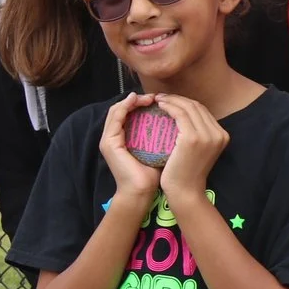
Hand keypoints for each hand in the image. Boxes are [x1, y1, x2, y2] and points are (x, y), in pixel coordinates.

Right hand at [96, 94, 163, 208]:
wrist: (142, 192)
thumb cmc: (154, 175)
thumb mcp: (159, 150)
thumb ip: (162, 136)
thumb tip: (180, 121)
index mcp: (123, 139)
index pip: (129, 114)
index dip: (141, 104)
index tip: (161, 101)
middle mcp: (112, 137)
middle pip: (121, 109)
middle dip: (137, 99)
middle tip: (155, 96)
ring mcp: (108, 139)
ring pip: (116, 110)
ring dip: (132, 100)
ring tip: (149, 97)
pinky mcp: (109, 142)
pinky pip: (116, 117)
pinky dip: (127, 106)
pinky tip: (139, 101)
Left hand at [155, 93, 227, 203]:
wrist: (186, 192)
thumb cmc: (186, 174)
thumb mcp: (198, 151)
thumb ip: (197, 134)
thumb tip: (183, 116)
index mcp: (222, 135)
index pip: (202, 111)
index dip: (185, 102)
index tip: (171, 100)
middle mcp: (218, 133)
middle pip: (196, 106)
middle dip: (178, 98)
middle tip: (162, 97)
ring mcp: (207, 135)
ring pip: (188, 107)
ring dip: (172, 99)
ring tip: (159, 99)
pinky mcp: (193, 138)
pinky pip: (179, 114)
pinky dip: (169, 106)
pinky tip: (159, 105)